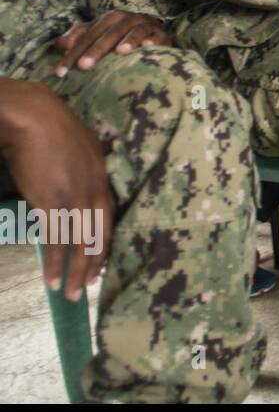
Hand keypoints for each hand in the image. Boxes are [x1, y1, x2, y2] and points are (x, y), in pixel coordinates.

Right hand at [0, 81, 113, 300]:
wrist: (35, 118)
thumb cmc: (54, 129)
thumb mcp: (84, 150)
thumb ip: (87, 171)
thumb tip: (81, 186)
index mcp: (104, 179)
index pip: (109, 218)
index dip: (104, 242)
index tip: (100, 262)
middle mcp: (95, 192)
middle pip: (99, 235)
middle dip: (94, 264)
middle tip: (88, 287)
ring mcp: (74, 199)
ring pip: (80, 243)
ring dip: (75, 271)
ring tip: (72, 293)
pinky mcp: (51, 203)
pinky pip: (56, 240)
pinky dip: (55, 261)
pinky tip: (52, 278)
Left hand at [54, 11, 168, 77]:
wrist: (155, 35)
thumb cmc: (122, 40)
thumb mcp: (99, 37)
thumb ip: (78, 39)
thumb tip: (61, 45)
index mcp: (109, 19)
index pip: (87, 35)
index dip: (73, 53)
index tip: (60, 72)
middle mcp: (127, 18)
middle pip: (109, 33)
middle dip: (96, 49)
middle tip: (83, 66)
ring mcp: (146, 25)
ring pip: (134, 31)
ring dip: (127, 41)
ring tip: (119, 52)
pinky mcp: (162, 34)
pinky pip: (157, 36)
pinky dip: (152, 40)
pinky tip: (147, 47)